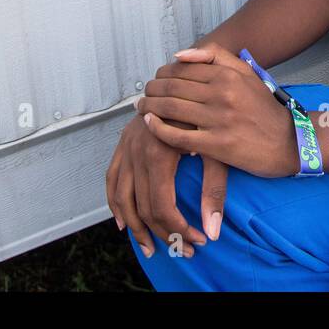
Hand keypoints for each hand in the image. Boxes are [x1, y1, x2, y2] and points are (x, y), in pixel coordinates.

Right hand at [104, 109, 228, 257]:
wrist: (190, 79)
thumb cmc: (209, 112)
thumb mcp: (216, 149)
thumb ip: (214, 191)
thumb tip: (212, 232)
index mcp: (158, 152)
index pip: (161, 206)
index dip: (178, 229)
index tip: (196, 240)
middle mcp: (137, 151)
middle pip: (143, 207)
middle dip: (163, 233)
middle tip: (183, 249)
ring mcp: (127, 147)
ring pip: (122, 197)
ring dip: (136, 227)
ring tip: (151, 247)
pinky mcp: (124, 143)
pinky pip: (111, 178)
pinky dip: (114, 203)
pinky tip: (123, 223)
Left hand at [137, 45, 299, 178]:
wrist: (288, 142)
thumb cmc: (264, 108)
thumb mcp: (247, 73)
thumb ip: (215, 57)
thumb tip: (180, 54)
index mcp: (227, 75)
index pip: (182, 69)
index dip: (162, 74)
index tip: (156, 80)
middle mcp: (222, 94)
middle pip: (172, 88)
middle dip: (151, 90)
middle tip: (144, 94)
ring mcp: (219, 120)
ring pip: (171, 109)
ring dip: (149, 107)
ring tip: (142, 108)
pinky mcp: (217, 145)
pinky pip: (177, 136)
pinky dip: (158, 129)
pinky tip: (149, 125)